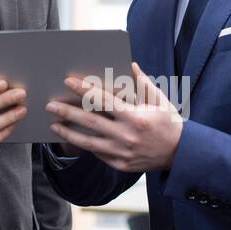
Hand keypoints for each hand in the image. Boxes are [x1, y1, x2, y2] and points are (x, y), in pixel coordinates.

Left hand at [45, 62, 182, 172]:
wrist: (180, 155)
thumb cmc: (169, 123)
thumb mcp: (159, 100)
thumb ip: (143, 83)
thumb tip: (130, 64)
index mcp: (135, 117)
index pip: (103, 100)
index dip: (84, 90)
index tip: (68, 81)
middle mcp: (126, 136)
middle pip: (89, 121)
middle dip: (67, 112)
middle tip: (50, 105)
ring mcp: (121, 153)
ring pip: (88, 142)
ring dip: (68, 132)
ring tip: (53, 124)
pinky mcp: (119, 165)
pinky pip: (97, 153)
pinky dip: (83, 144)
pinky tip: (71, 137)